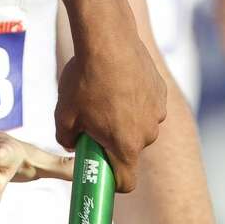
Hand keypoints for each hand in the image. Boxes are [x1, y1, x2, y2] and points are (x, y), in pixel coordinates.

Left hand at [55, 22, 165, 192]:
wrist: (108, 40)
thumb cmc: (84, 80)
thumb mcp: (64, 114)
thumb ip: (66, 138)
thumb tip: (73, 144)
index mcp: (125, 146)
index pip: (125, 182)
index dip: (111, 181)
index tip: (99, 170)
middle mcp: (148, 133)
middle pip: (130, 150)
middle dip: (112, 142)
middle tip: (91, 122)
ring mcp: (158, 112)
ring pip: (139, 126)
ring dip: (124, 119)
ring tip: (103, 96)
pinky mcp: (160, 92)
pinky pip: (146, 105)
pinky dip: (134, 100)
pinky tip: (117, 82)